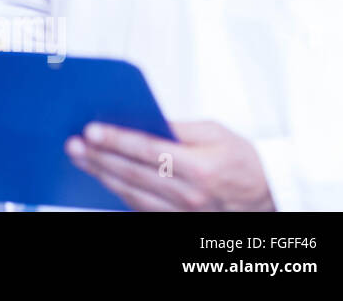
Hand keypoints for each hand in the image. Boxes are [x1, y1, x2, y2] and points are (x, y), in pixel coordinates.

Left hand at [66, 119, 275, 210]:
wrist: (269, 196)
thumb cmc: (243, 161)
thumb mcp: (215, 132)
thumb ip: (177, 126)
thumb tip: (140, 119)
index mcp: (201, 169)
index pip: (148, 151)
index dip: (116, 141)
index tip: (91, 131)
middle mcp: (191, 196)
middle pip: (133, 174)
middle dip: (99, 157)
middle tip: (73, 144)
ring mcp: (184, 214)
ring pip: (132, 194)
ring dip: (102, 175)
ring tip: (80, 158)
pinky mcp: (178, 223)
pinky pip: (140, 209)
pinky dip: (118, 192)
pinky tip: (101, 177)